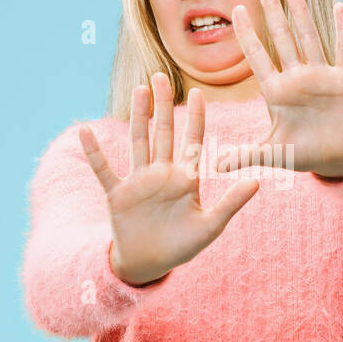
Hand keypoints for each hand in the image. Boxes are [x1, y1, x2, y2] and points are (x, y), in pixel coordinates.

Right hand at [79, 71, 259, 286]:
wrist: (150, 265)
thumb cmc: (182, 247)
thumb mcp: (210, 226)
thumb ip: (231, 203)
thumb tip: (257, 182)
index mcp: (185, 179)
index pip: (192, 141)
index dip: (195, 117)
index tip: (199, 92)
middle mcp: (162, 173)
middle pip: (163, 132)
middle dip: (162, 105)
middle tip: (161, 76)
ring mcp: (138, 181)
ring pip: (138, 141)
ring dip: (137, 116)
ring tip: (138, 89)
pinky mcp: (117, 194)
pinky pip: (104, 169)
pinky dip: (94, 152)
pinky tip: (85, 131)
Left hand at [214, 0, 342, 179]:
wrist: (337, 159)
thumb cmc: (303, 153)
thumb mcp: (272, 153)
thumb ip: (245, 155)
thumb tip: (214, 166)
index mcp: (276, 92)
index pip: (257, 57)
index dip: (247, 34)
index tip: (235, 10)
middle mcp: (296, 77)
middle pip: (281, 37)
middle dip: (271, 11)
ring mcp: (320, 76)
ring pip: (308, 37)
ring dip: (300, 12)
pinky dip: (342, 29)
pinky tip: (338, 7)